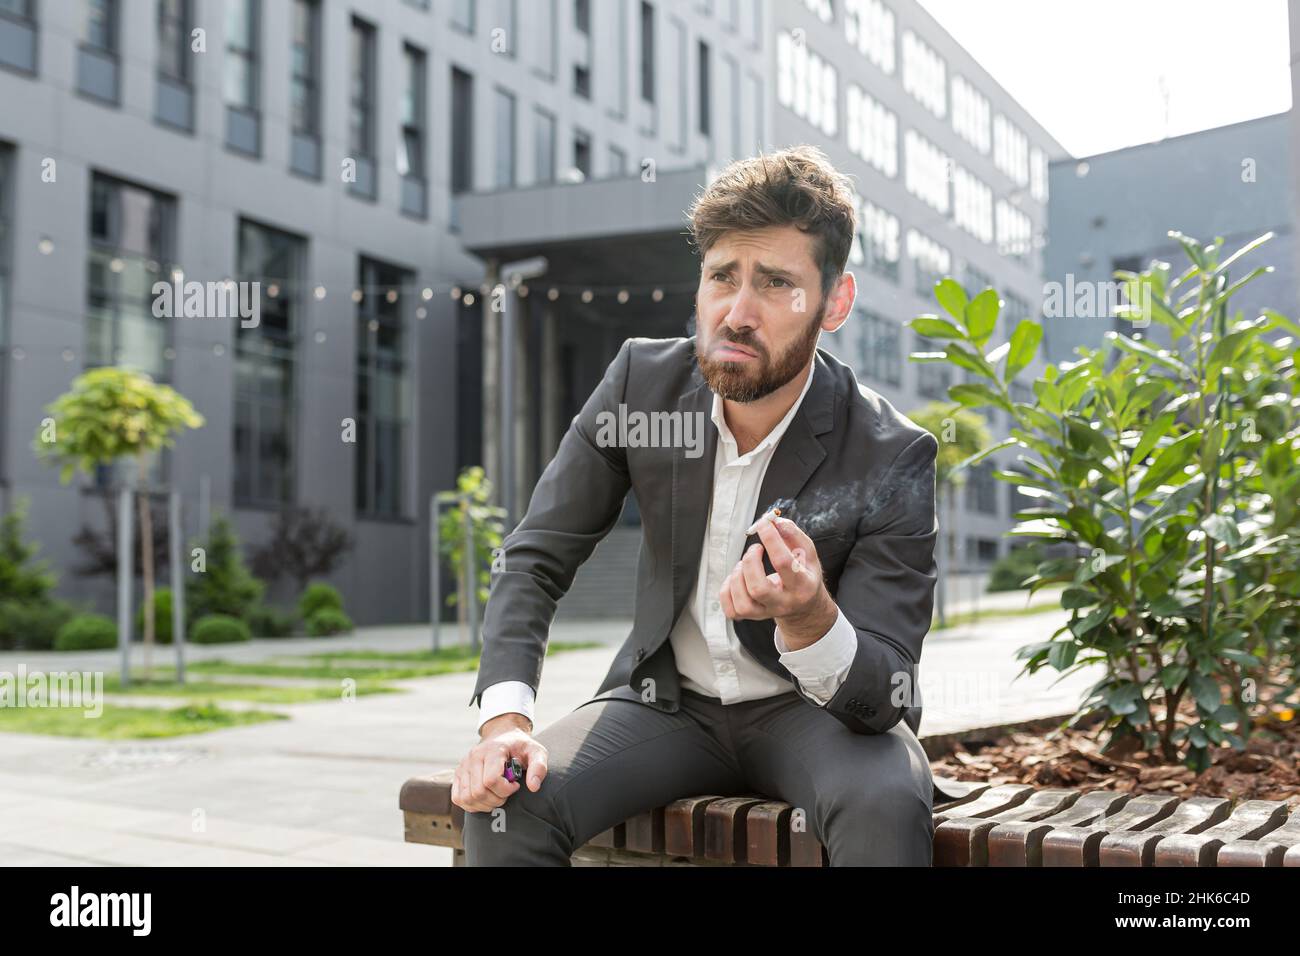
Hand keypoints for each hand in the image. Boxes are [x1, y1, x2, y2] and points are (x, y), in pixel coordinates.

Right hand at [451, 720, 548, 812]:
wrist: (503, 736)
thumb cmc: (520, 747)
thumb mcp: (536, 752)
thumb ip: (539, 767)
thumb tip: (533, 787)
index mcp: (493, 750)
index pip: (491, 780)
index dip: (506, 790)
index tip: (515, 785)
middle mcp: (474, 756)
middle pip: (478, 792)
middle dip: (496, 800)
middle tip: (507, 793)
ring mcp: (463, 765)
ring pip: (467, 798)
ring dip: (485, 804)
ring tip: (497, 796)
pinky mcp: (458, 774)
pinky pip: (458, 798)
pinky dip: (472, 805)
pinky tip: (485, 799)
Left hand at [719, 516, 836, 647]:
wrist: (804, 607)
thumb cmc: (804, 575)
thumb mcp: (808, 554)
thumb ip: (793, 535)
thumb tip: (774, 522)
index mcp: (802, 585)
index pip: (783, 563)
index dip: (771, 539)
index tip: (764, 524)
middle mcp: (784, 603)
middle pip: (758, 589)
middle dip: (750, 562)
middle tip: (755, 549)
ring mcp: (766, 613)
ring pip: (742, 602)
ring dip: (738, 575)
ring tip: (746, 564)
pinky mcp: (751, 616)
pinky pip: (730, 609)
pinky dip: (727, 589)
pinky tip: (738, 578)